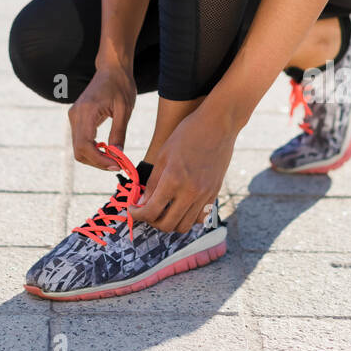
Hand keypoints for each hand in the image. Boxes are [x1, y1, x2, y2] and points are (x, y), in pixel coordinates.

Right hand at [68, 64, 136, 170]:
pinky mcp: (76, 118)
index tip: (116, 165)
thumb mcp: (124, 110)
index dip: (99, 160)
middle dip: (97, 162)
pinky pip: (80, 140)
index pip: (85, 145)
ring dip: (95, 157)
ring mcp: (74, 116)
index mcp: (86, 111)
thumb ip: (119, 134)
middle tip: (117, 164)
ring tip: (114, 158)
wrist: (112, 69)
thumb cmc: (120, 85)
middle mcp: (75, 115)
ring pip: (79, 148)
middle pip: (79, 151)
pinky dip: (92, 149)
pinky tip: (107, 149)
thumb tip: (118, 156)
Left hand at [128, 110, 236, 232]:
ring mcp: (205, 195)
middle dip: (151, 222)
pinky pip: (199, 218)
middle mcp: (190, 192)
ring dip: (169, 223)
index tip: (132, 210)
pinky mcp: (214, 194)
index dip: (137, 215)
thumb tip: (142, 202)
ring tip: (162, 210)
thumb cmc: (188, 133)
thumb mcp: (163, 154)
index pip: (151, 211)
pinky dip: (187, 218)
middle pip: (167, 225)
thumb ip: (153, 182)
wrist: (218, 124)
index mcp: (173, 180)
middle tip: (145, 211)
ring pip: (184, 226)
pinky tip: (180, 207)